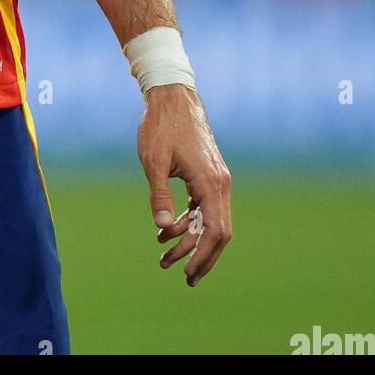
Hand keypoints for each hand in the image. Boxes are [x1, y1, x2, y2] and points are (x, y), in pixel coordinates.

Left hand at [137, 84, 231, 286]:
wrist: (172, 96)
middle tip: (183, 277)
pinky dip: (188, 222)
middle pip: (218, 232)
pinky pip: (203, 207)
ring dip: (190, 240)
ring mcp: (216, 179)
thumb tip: (162, 228)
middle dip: (201, 257)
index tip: (188, 274)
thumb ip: (159, 195)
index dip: (203, 256)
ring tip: (164, 257)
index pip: (215, 231)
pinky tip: (167, 232)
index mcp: (210, 182)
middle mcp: (220, 183)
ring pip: (209, 220)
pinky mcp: (207, 175)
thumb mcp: (153, 161)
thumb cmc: (161, 126)